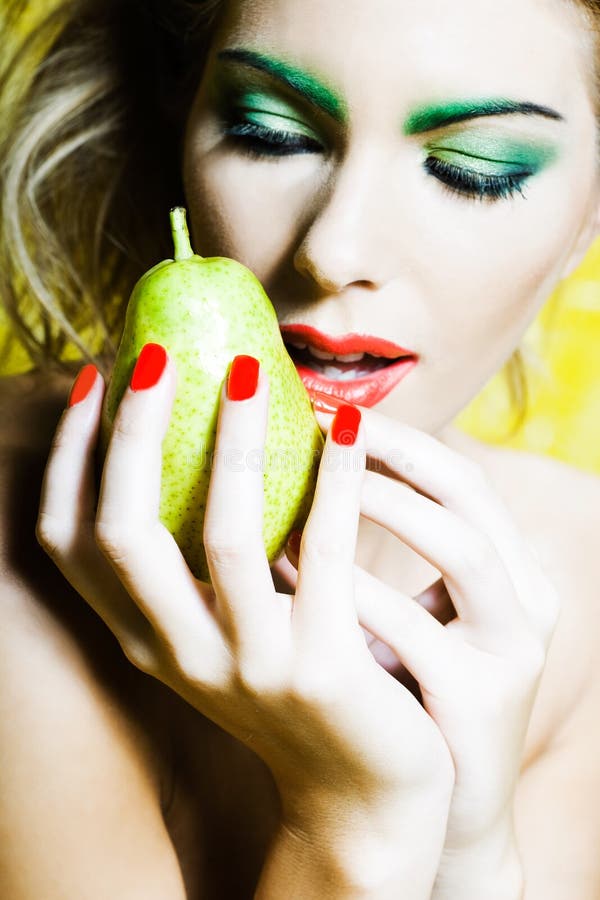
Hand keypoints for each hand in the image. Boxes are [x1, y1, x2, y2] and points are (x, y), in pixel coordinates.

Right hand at [35, 351, 453, 857]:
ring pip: (224, 533)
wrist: (364, 792)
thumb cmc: (296, 688)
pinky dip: (334, 477)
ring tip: (253, 373)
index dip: (71, 457)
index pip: (70, 542)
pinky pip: (324, 551)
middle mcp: (180, 655)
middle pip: (125, 531)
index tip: (94, 381)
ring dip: (235, 441)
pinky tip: (347, 425)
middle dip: (133, 433)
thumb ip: (203, 568)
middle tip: (158, 356)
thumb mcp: (228, 632)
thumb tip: (206, 443)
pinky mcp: (324, 668)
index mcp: (144, 640)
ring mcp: (249, 667)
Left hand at [285, 398, 559, 866]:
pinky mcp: (481, 699)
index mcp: (507, 567)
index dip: (393, 436)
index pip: (458, 475)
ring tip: (308, 480)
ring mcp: (511, 649)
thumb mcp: (397, 609)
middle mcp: (526, 597)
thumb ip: (367, 549)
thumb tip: (283, 474)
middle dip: (390, 449)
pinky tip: (294, 568)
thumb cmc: (398, 690)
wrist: (428, 806)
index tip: (322, 406)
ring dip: (379, 503)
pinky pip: (414, 627)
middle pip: (469, 492)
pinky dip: (354, 588)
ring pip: (461, 546)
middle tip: (316, 421)